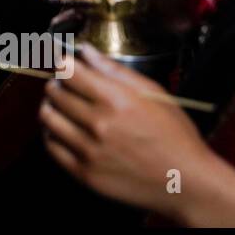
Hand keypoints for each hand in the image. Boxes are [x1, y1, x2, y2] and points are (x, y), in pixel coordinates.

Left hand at [40, 44, 234, 224]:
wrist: (186, 182)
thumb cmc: (175, 136)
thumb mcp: (153, 93)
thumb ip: (115, 70)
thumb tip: (85, 51)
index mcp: (116, 100)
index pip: (68, 71)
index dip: (64, 64)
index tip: (66, 65)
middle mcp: (99, 124)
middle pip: (54, 92)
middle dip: (57, 83)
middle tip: (66, 85)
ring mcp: (90, 151)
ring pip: (48, 118)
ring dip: (51, 107)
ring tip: (63, 107)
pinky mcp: (85, 174)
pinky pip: (52, 147)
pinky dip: (52, 134)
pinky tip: (64, 130)